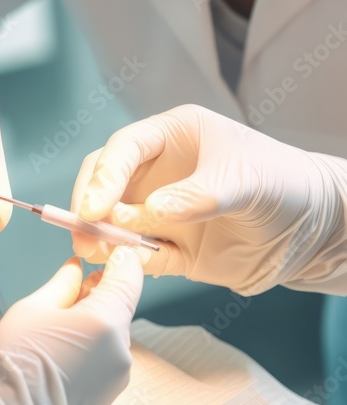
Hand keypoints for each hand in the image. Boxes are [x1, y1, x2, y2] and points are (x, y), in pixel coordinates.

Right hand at [0, 248, 142, 404]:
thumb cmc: (18, 366)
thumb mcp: (31, 310)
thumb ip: (61, 285)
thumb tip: (76, 269)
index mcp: (106, 320)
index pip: (128, 276)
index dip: (120, 256)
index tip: (107, 246)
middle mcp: (121, 346)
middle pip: (118, 304)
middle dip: (96, 290)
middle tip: (67, 285)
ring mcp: (119, 372)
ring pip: (110, 330)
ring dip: (89, 318)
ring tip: (52, 325)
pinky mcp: (110, 391)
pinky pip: (105, 353)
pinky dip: (88, 342)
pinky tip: (58, 348)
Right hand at [71, 104, 346, 295]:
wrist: (319, 232)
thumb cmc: (286, 183)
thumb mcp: (244, 179)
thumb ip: (197, 194)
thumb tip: (150, 212)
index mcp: (171, 137)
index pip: (123, 149)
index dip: (104, 175)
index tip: (95, 205)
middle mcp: (157, 173)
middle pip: (105, 183)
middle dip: (90, 206)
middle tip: (85, 230)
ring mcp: (161, 212)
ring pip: (113, 222)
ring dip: (100, 237)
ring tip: (97, 252)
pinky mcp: (171, 249)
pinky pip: (138, 256)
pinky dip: (127, 263)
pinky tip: (124, 267)